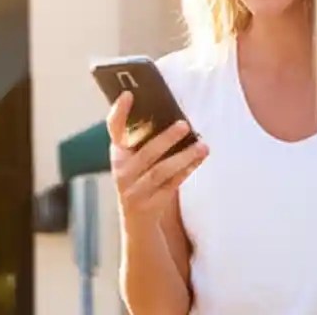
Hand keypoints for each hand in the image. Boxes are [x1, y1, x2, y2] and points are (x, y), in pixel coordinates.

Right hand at [107, 91, 208, 229]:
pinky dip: (186, 171)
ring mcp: (134, 191)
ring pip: (160, 171)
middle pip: (145, 153)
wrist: (136, 223)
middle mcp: (122, 171)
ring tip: (202, 146)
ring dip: (183, 157)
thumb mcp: (135, 159)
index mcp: (118, 153)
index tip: (128, 94)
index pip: (114, 129)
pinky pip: (171, 186)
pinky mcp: (150, 206)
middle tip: (184, 124)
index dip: (118, 112)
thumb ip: (145, 140)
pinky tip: (199, 160)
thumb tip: (173, 114)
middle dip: (165, 139)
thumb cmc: (140, 179)